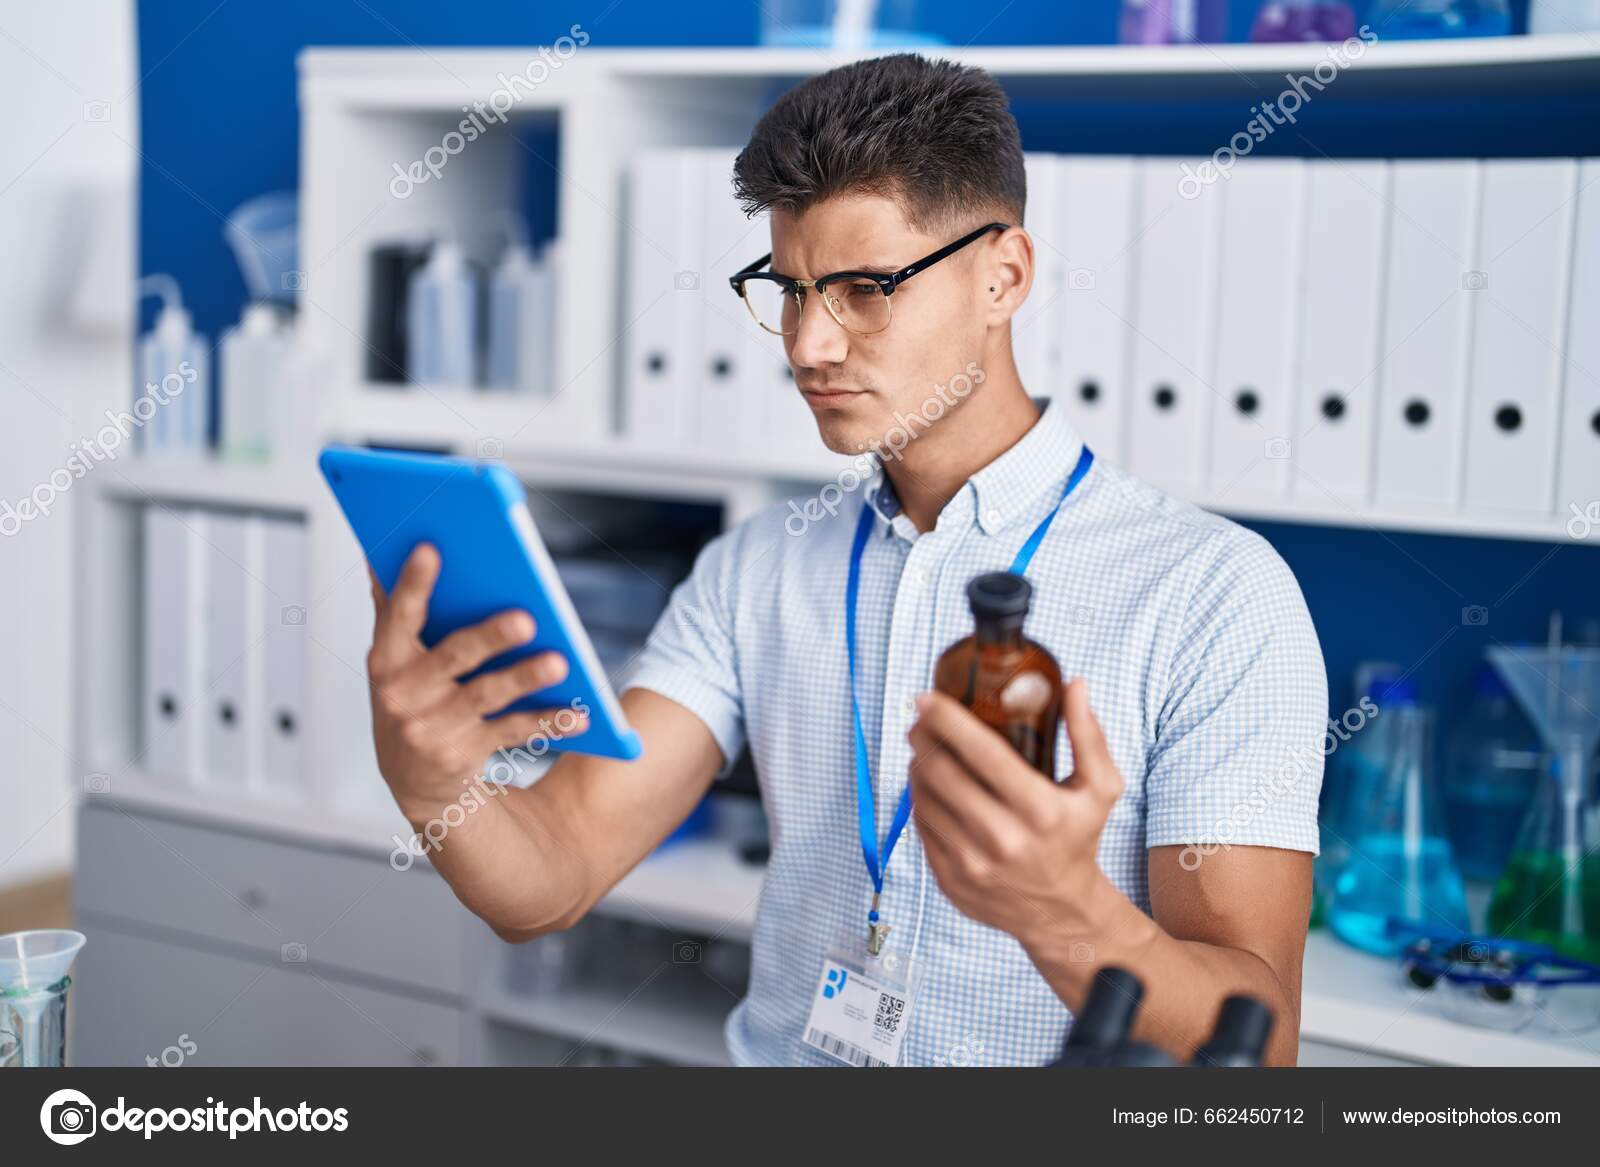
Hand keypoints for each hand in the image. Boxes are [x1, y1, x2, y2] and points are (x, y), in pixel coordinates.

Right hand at [366, 543, 587, 823]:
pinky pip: (512, 731)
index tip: (430, 549)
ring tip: (559, 662)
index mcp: (387, 658)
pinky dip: (547, 722)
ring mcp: (433, 727)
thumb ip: (391, 606)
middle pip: (454, 655)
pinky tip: (579, 714)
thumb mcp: (393, 657)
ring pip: (487, 694)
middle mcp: (404, 693)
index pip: (399, 614)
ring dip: (525, 678)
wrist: (415, 780)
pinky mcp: (463, 753)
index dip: (412, 583)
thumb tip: (379, 552)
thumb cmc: (411, 699)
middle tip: (526, 618)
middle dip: (489, 637)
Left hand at [906, 679, 1123, 948]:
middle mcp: (1003, 839)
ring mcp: (971, 863)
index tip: (927, 696)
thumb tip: (1075, 684)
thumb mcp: (1099, 790)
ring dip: (917, 765)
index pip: (981, 752)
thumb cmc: (1077, 840)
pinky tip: (928, 785)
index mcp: (1040, 811)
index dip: (947, 718)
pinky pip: (921, 825)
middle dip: (922, 737)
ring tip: (923, 750)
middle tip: (920, 721)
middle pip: (941, 771)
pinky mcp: (949, 878)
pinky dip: (920, 798)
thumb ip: (1088, 737)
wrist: (1060, 913)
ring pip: (924, 797)